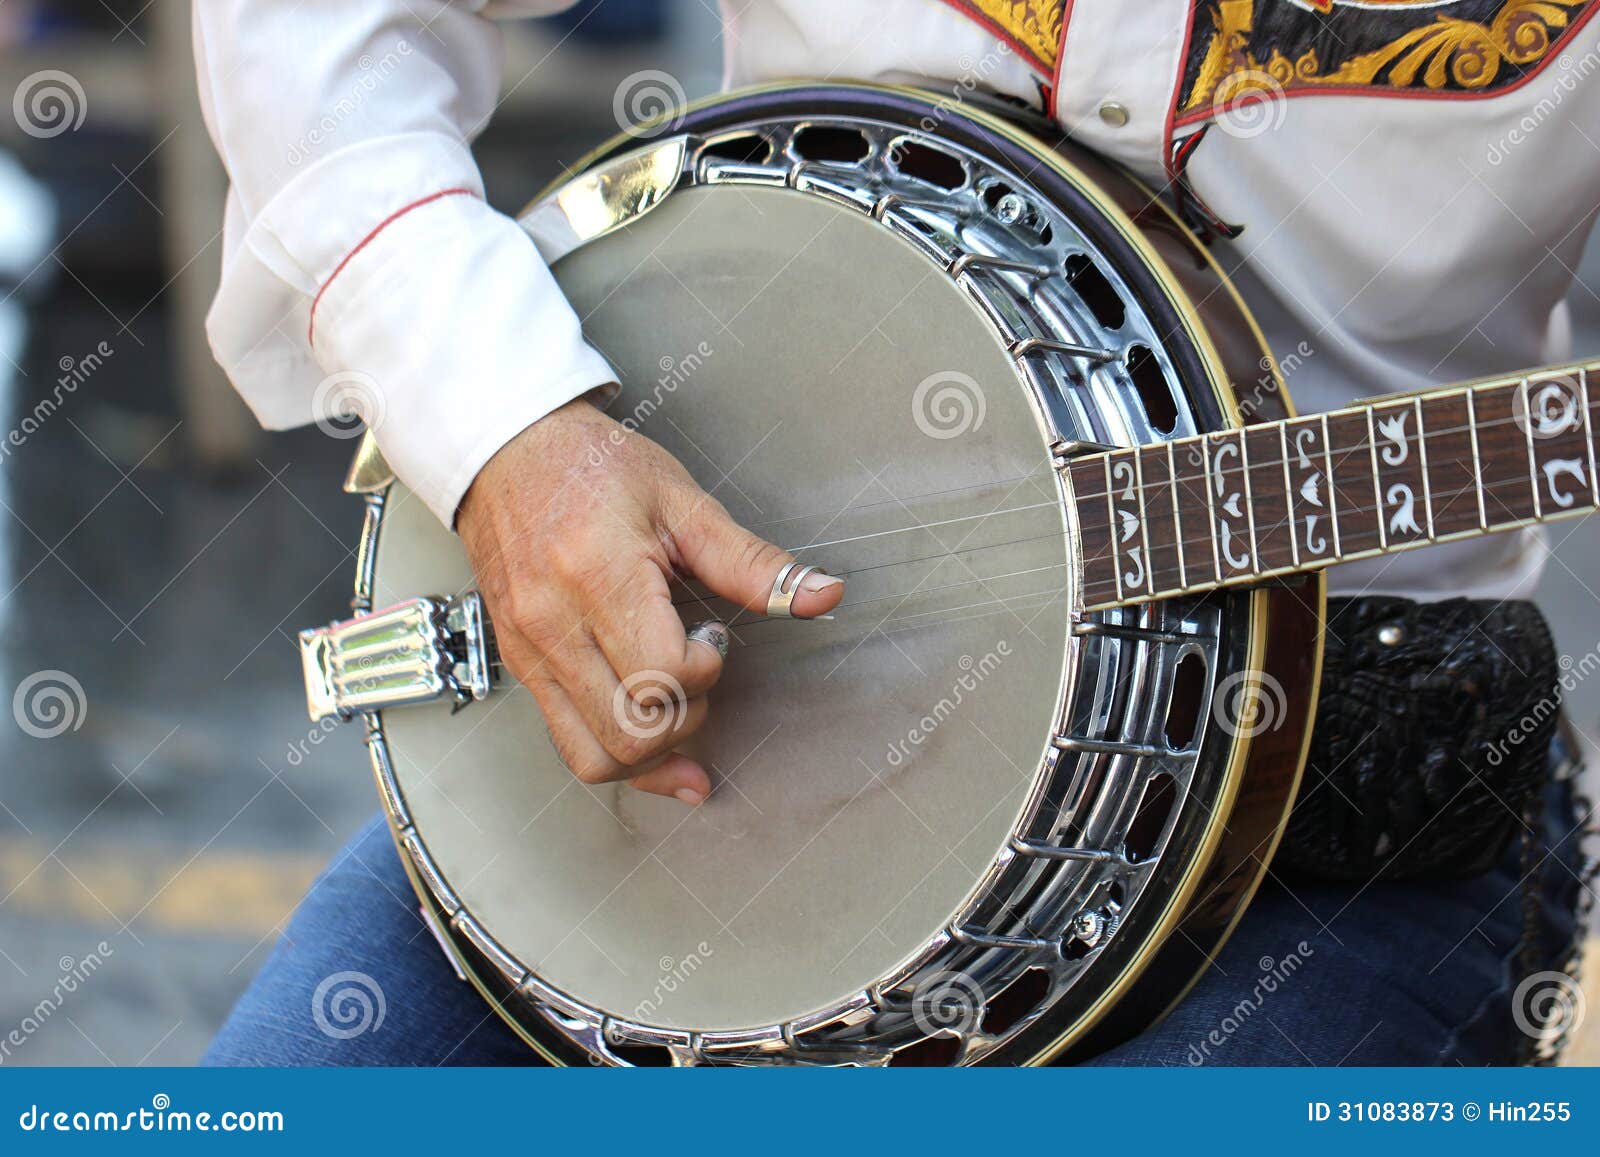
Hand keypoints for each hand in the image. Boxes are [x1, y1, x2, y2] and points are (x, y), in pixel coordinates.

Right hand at [457, 398, 843, 804]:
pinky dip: (619, 757)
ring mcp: (530, 653)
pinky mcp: (520, 667)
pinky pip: (569, 746)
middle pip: (633, 730)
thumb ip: (752, 562)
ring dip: (654, 751)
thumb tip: (822, 594)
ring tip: (673, 704)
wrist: (508, 454)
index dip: (706, 670)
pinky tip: (655, 748)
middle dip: (686, 719)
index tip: (712, 636)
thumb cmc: (592, 469)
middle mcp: (554, 624)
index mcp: (598, 575)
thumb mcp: (682, 503)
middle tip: (697, 673)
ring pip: (597, 757)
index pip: (664, 673)